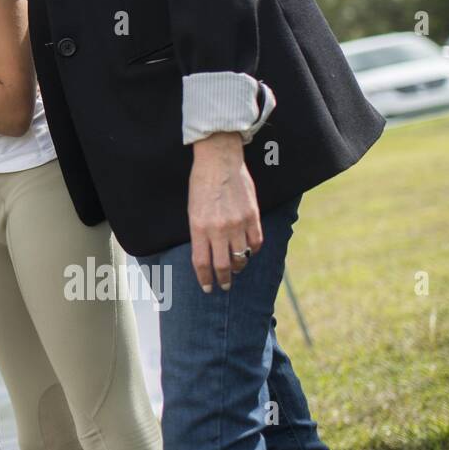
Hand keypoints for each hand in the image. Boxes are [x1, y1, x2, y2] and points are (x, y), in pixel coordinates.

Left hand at [186, 132, 262, 292]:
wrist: (219, 161)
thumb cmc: (201, 184)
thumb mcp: (192, 210)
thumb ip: (200, 232)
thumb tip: (206, 253)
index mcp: (198, 227)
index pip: (201, 263)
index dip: (205, 279)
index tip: (207, 288)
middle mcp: (218, 229)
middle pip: (222, 266)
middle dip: (223, 280)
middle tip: (224, 286)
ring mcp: (237, 223)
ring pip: (241, 257)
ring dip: (238, 267)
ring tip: (236, 269)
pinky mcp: (252, 216)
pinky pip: (256, 243)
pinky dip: (252, 251)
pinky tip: (248, 252)